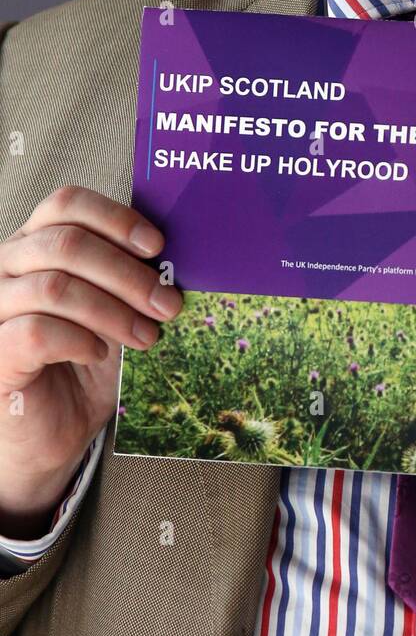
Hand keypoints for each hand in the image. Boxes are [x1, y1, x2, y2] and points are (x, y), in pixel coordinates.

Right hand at [0, 186, 182, 534]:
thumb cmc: (86, 365)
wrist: (54, 431)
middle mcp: (7, 267)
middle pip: (66, 243)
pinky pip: (35, 331)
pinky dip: (78, 339)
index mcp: (37, 244)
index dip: (116, 218)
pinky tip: (98, 353)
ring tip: (147, 336)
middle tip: (167, 304)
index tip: (158, 246)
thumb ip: (133, 278)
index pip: (66, 204)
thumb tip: (178, 258)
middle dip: (127, 273)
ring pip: (54, 286)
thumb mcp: (118, 311)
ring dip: (113, 311)